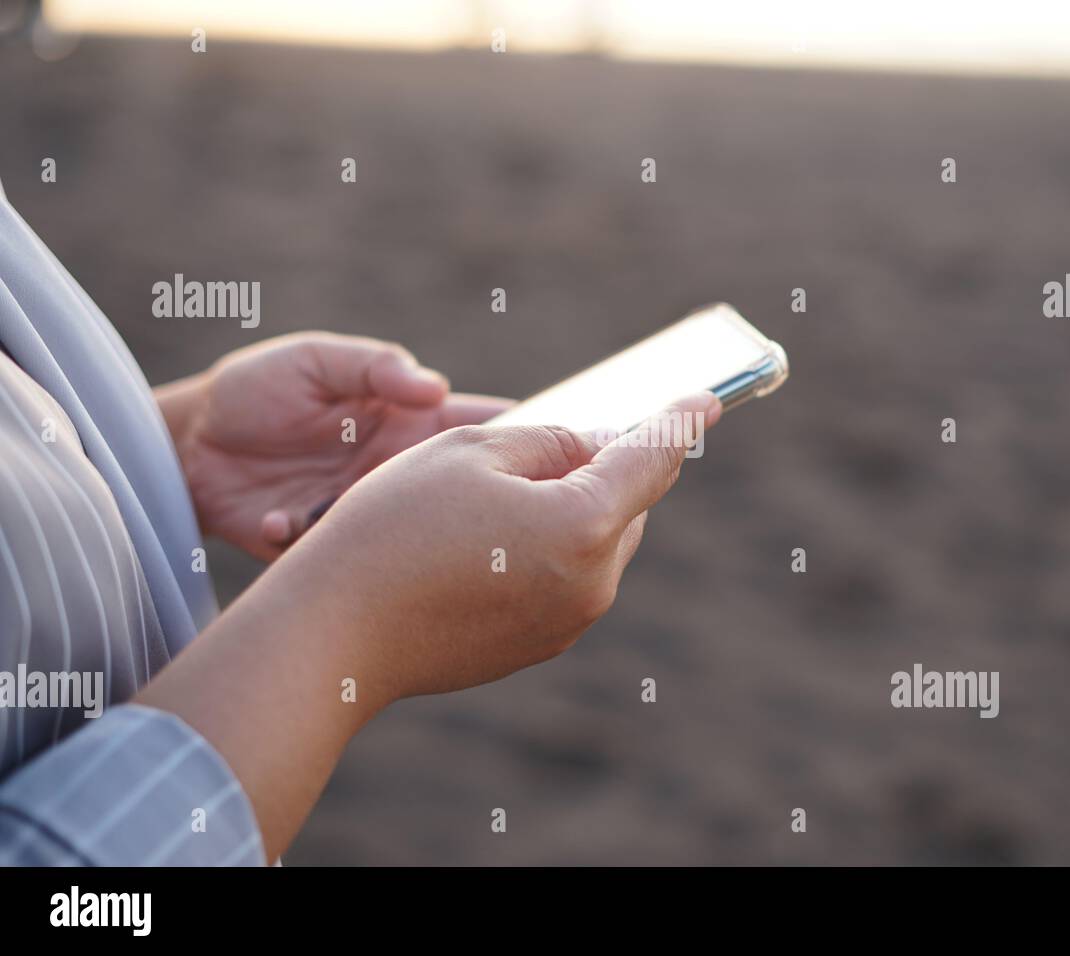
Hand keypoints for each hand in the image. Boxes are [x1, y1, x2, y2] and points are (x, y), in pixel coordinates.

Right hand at [136, 392, 720, 857]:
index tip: (707, 399)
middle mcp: (591, 583)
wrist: (332, 635)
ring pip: (597, 545)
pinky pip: (566, 581)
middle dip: (610, 468)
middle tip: (574, 437)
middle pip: (628, 507)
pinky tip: (493, 537)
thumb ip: (551, 440)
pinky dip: (550, 549)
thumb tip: (596, 448)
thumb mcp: (471, 451)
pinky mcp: (537, 647)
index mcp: (584, 526)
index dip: (679, 421)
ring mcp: (567, 623)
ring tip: (514, 488)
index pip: (652, 459)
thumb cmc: (393, 527)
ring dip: (576, 511)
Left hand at [158, 332, 510, 559]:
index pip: (481, 432)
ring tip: (377, 527)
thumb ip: (374, 367)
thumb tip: (435, 388)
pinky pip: (333, 554)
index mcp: (408, 425)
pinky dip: (307, 537)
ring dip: (395, 535)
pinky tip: (278, 519)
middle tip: (492, 513)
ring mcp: (362, 515)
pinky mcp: (320, 545)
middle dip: (482, 507)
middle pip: (462, 496)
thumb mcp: (314, 361)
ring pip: (407, 536)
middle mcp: (396, 475)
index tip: (565, 455)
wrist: (186, 445)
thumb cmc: (256, 390)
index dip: (527, 441)